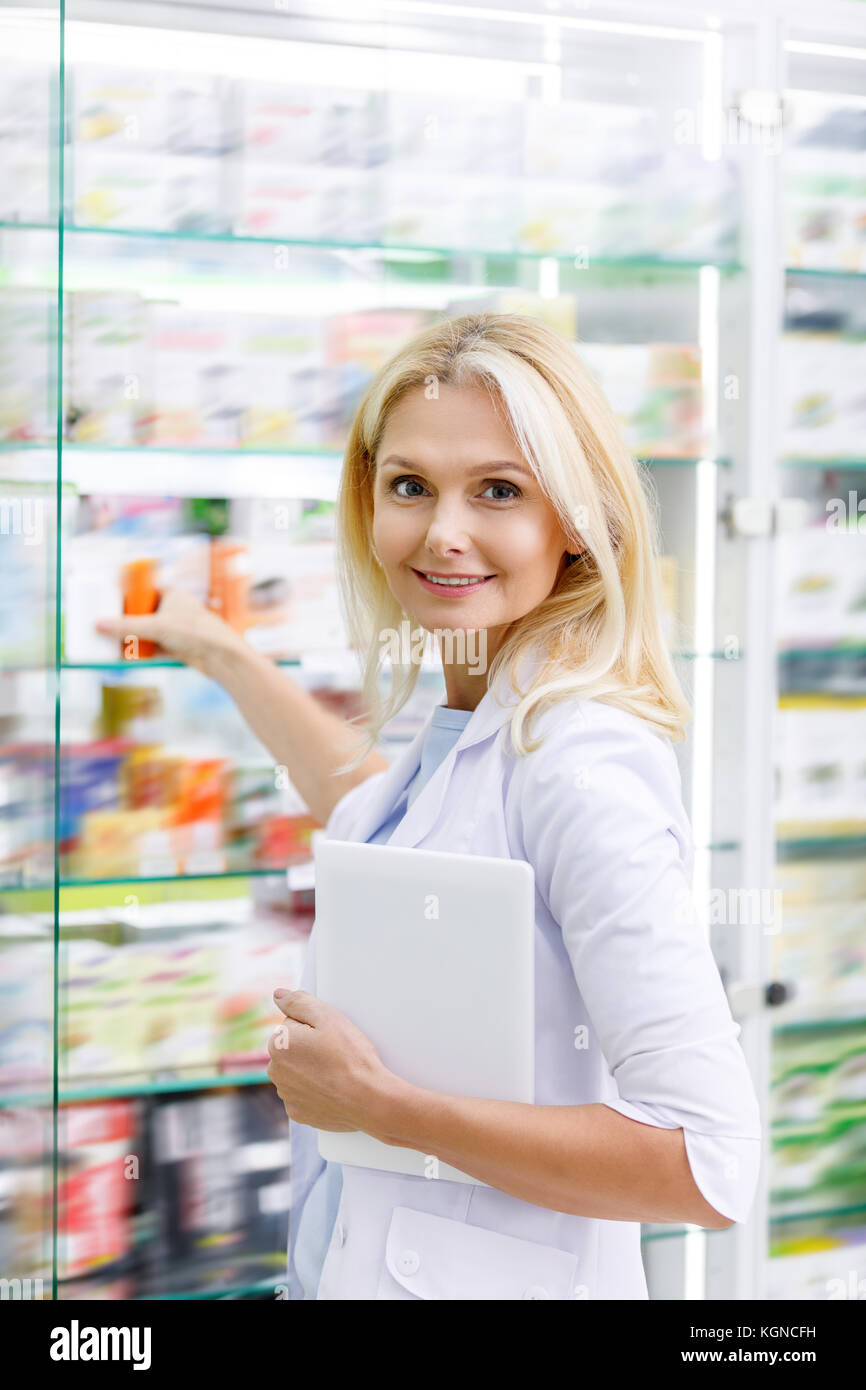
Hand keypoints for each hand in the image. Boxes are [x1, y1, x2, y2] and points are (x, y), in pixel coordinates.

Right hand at [95, 586, 243, 674]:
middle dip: (126, 621)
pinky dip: (141, 651)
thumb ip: (126, 627)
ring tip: (109, 641)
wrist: (221, 657)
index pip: (143, 591)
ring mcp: (176, 629)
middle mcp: (174, 609)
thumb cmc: (195, 632)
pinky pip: (154, 647)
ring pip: (148, 632)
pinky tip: (124, 655)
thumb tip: (99, 625)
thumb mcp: (156, 627)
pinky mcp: (178, 647)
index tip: (107, 603)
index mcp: (172, 594)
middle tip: (104, 625)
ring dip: (132, 638)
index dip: (126, 597)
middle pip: (143, 614)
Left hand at [267, 989, 394, 1135]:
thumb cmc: (351, 1057)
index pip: (293, 1024)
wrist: (370, 1100)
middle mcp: (275, 1071)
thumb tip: (278, 995)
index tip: (330, 1037)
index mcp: (278, 1044)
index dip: (315, 1026)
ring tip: (337, 1071)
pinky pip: (304, 1094)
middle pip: (293, 1049)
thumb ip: (298, 1002)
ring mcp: (286, 1094)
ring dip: (312, 1069)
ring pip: (298, 1071)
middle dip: (310, 1047)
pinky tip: (333, 1088)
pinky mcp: (298, 1113)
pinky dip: (316, 1090)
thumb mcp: (328, 1017)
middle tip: (336, 1053)